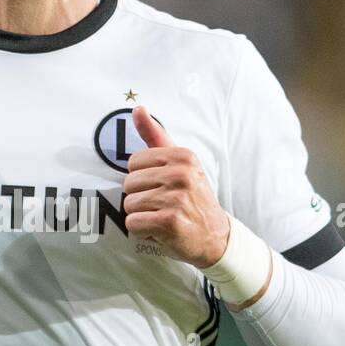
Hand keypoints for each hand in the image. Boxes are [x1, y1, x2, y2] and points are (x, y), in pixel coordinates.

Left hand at [122, 106, 230, 266]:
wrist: (215, 237)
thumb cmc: (193, 198)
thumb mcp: (180, 164)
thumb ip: (156, 136)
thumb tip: (138, 108)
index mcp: (183, 156)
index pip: (133, 162)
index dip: (142, 179)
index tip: (163, 187)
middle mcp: (181, 174)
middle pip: (128, 184)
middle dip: (140, 199)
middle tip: (163, 206)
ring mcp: (176, 198)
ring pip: (129, 205)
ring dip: (141, 216)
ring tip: (162, 217)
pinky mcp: (169, 222)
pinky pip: (133, 224)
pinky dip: (142, 232)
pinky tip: (161, 231)